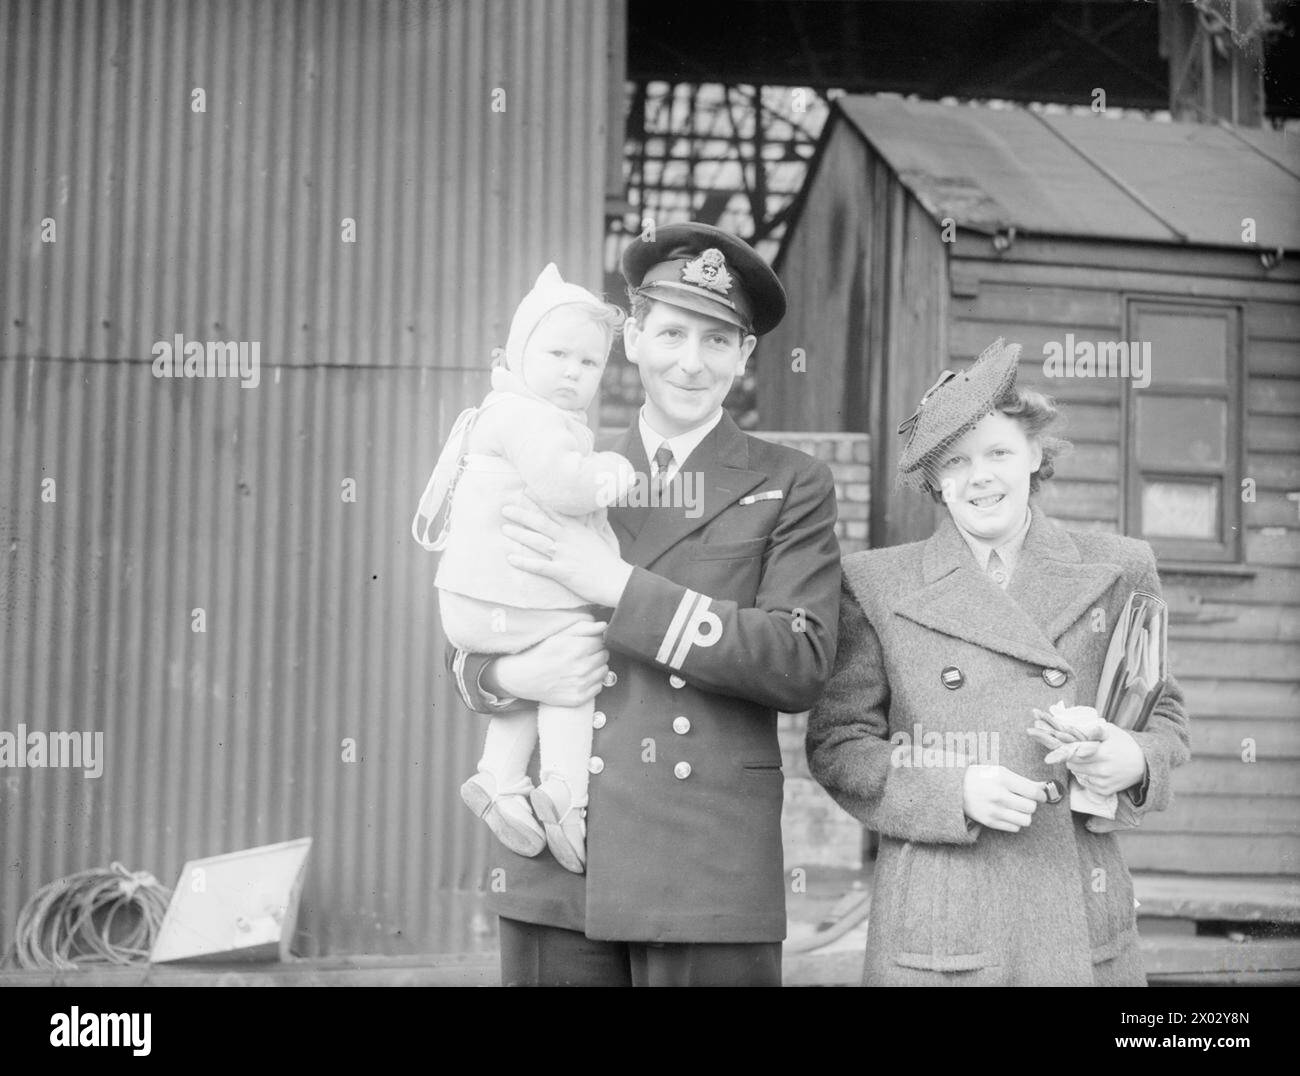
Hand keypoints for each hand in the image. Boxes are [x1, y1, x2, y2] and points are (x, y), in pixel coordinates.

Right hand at [490, 620, 609, 707]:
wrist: (523, 677)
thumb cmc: (540, 653)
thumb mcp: (559, 635)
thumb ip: (583, 628)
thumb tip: (603, 625)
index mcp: (578, 648)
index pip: (601, 641)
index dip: (593, 641)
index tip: (584, 644)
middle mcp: (582, 666)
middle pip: (604, 655)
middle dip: (596, 653)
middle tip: (582, 655)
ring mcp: (581, 684)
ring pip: (604, 671)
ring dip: (596, 667)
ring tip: (580, 666)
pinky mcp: (579, 698)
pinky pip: (599, 687)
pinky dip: (592, 682)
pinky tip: (579, 678)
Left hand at [502, 498, 632, 606]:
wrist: (618, 581)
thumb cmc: (610, 560)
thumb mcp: (603, 536)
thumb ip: (594, 522)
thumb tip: (596, 508)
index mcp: (576, 530)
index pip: (554, 511)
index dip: (538, 501)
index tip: (525, 491)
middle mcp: (568, 539)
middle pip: (541, 523)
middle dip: (522, 515)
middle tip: (504, 508)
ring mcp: (565, 555)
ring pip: (537, 541)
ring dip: (519, 535)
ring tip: (504, 529)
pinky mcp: (563, 571)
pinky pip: (540, 566)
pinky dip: (525, 562)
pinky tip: (511, 559)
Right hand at [962, 765, 1049, 832]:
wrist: (955, 787)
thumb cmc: (981, 777)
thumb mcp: (1001, 772)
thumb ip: (1023, 781)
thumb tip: (1044, 788)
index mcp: (1002, 778)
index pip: (1033, 792)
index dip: (1041, 795)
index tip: (1040, 795)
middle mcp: (998, 795)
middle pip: (1031, 807)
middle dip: (1031, 804)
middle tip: (1025, 800)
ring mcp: (994, 810)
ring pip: (1025, 820)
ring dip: (1024, 815)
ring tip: (1017, 808)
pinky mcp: (989, 822)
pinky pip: (1015, 828)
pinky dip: (1015, 822)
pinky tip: (1008, 814)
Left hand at [1044, 722, 1146, 796]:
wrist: (1144, 765)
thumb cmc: (1124, 744)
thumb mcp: (1110, 731)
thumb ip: (1091, 729)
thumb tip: (1069, 725)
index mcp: (1102, 753)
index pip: (1075, 754)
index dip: (1061, 754)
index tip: (1048, 757)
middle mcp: (1102, 770)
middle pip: (1072, 764)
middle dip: (1070, 756)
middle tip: (1078, 750)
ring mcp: (1102, 782)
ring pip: (1076, 773)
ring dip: (1077, 766)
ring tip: (1090, 759)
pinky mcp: (1103, 791)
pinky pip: (1084, 782)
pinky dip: (1085, 775)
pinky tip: (1096, 769)